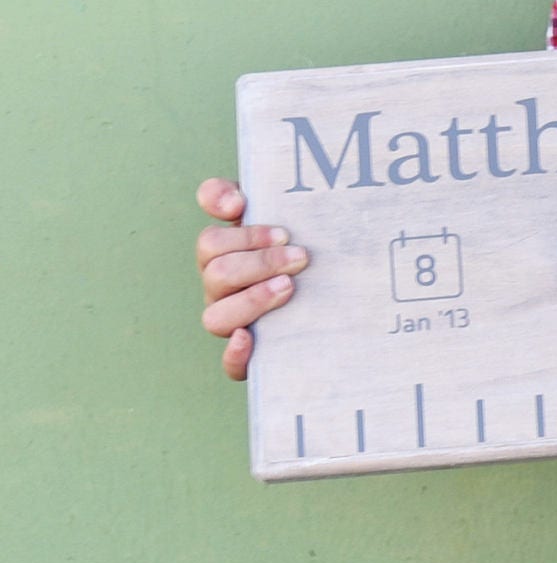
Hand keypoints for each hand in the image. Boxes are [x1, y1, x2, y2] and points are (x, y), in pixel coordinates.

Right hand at [195, 177, 306, 379]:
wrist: (342, 313)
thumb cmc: (314, 259)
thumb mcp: (300, 224)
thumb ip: (272, 197)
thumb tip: (235, 201)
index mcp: (228, 254)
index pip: (209, 230)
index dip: (216, 215)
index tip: (243, 205)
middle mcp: (221, 287)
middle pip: (215, 267)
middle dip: (259, 260)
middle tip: (300, 256)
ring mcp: (232, 321)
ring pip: (215, 315)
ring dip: (251, 298)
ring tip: (290, 287)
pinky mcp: (250, 358)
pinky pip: (229, 364)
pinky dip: (234, 353)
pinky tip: (248, 338)